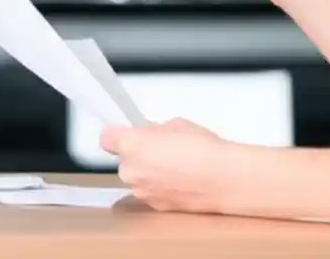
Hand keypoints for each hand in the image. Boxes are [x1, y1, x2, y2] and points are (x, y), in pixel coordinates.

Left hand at [100, 118, 235, 213]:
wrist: (223, 179)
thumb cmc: (203, 149)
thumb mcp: (176, 124)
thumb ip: (155, 131)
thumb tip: (151, 137)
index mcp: (131, 145)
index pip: (106, 138)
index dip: (118, 135)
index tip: (128, 133)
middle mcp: (130, 171)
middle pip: (124, 159)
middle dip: (139, 153)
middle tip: (162, 147)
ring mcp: (141, 191)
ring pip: (137, 176)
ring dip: (149, 171)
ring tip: (176, 165)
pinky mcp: (154, 206)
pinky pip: (150, 191)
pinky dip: (160, 186)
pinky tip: (181, 180)